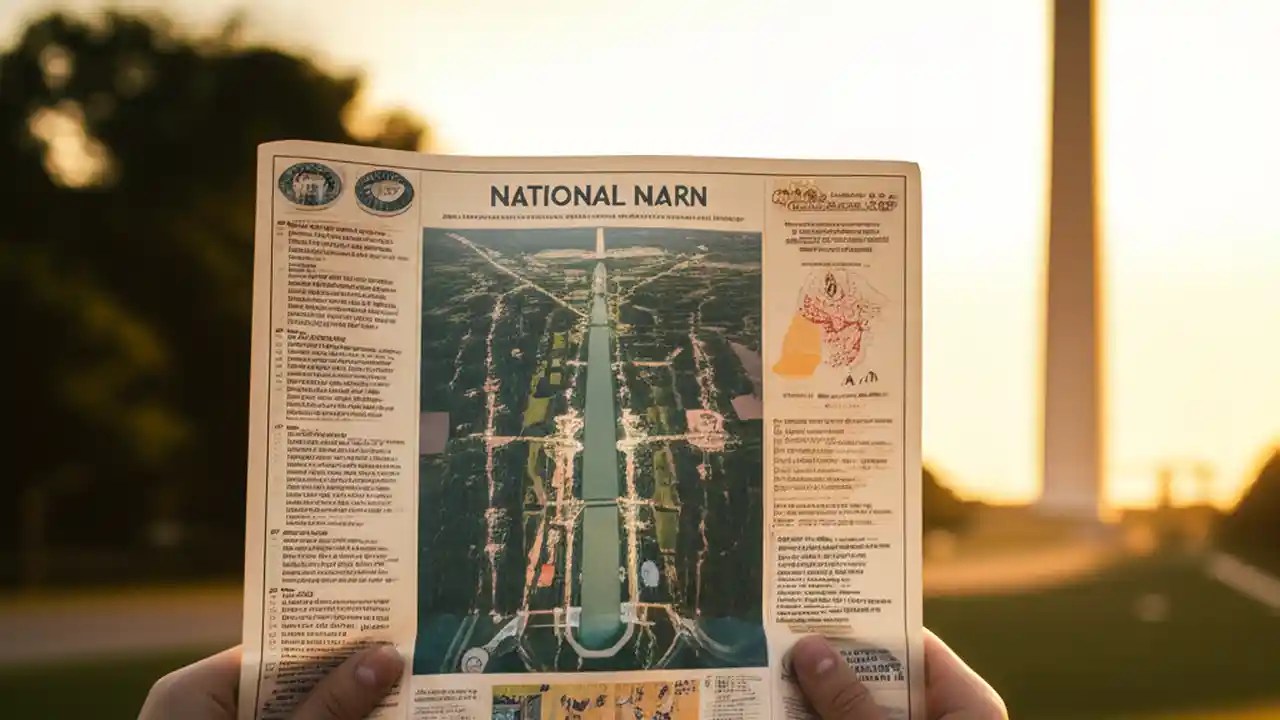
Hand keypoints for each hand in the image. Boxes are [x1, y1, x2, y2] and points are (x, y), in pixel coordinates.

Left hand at [139, 644, 404, 719]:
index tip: (385, 641)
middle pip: (283, 685)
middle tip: (396, 676)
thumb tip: (385, 659)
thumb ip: (330, 709)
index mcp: (194, 690)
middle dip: (339, 686)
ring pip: (283, 717)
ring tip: (387, 709)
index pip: (278, 649)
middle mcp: (196, 708)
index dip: (333, 646)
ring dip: (329, 718)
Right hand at [792, 629, 1006, 718]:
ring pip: (873, 706)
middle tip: (787, 643)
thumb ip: (852, 703)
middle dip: (837, 665)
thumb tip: (809, 648)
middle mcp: (951, 714)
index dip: (864, 624)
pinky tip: (800, 710)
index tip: (817, 609)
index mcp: (968, 700)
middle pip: (886, 676)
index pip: (913, 640)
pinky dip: (839, 719)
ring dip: (831, 699)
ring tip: (783, 676)